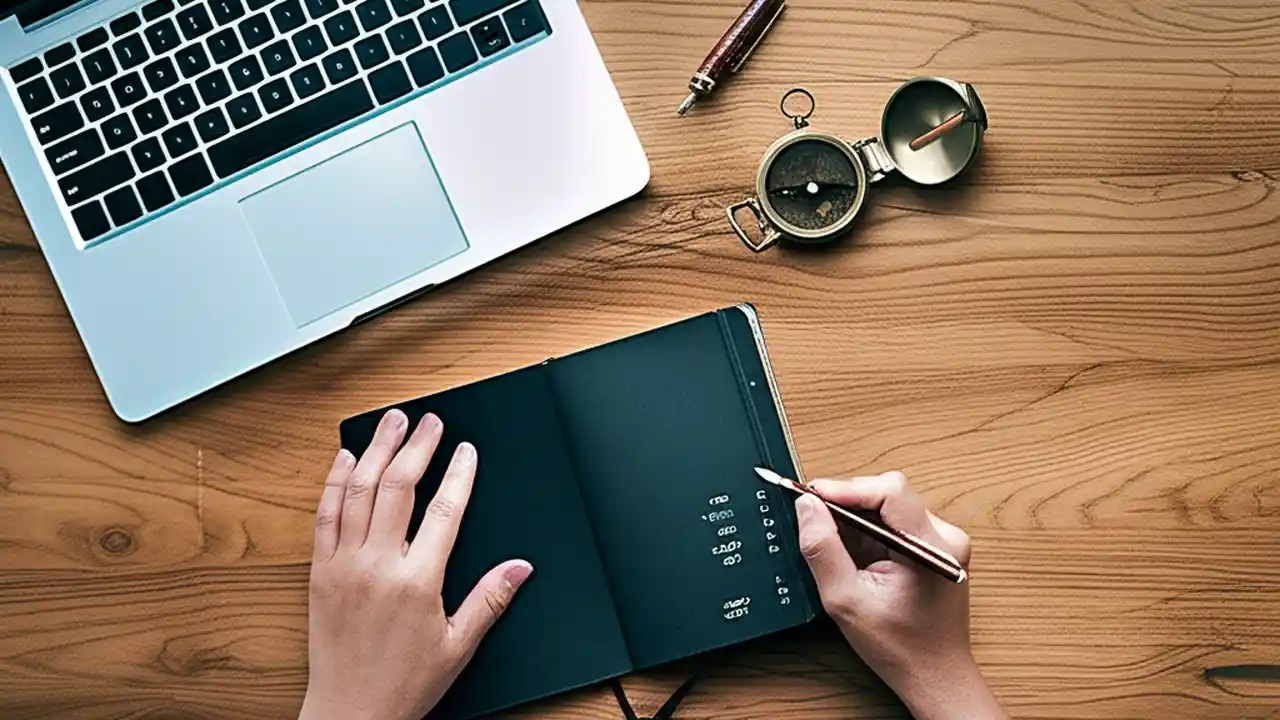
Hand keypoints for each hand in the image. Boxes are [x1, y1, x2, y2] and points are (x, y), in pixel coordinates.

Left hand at [300, 410, 533, 719]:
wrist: (349, 712)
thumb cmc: (404, 683)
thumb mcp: (459, 645)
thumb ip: (490, 600)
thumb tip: (521, 568)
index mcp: (418, 583)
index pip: (444, 511)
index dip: (458, 475)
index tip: (466, 450)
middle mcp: (378, 566)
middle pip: (399, 488)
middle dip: (417, 447)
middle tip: (429, 421)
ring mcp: (344, 565)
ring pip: (359, 492)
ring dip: (377, 451)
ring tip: (391, 423)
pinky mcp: (319, 573)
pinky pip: (324, 515)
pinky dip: (334, 482)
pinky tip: (347, 459)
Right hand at [794, 471, 1005, 719]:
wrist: (935, 676)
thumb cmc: (901, 648)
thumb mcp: (846, 600)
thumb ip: (823, 549)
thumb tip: (806, 505)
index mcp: (932, 548)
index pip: (889, 491)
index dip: (846, 487)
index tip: (812, 495)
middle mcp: (945, 537)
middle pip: (887, 494)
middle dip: (846, 502)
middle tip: (812, 518)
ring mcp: (942, 541)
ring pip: (887, 507)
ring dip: (855, 519)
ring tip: (831, 542)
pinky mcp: (932, 547)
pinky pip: (892, 523)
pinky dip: (866, 531)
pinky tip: (851, 553)